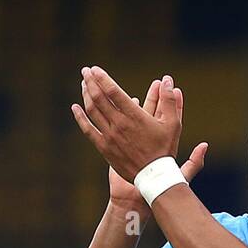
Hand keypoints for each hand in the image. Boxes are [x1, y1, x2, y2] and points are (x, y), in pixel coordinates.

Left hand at [72, 68, 205, 200]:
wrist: (154, 177)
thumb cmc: (164, 149)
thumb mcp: (172, 124)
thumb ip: (169, 101)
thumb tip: (168, 80)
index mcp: (133, 115)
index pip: (112, 90)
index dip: (101, 77)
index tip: (95, 69)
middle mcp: (118, 124)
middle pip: (98, 97)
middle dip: (90, 81)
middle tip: (85, 71)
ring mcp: (109, 136)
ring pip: (92, 110)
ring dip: (86, 94)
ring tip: (84, 84)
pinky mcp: (104, 148)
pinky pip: (88, 130)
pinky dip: (80, 117)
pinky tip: (75, 108)